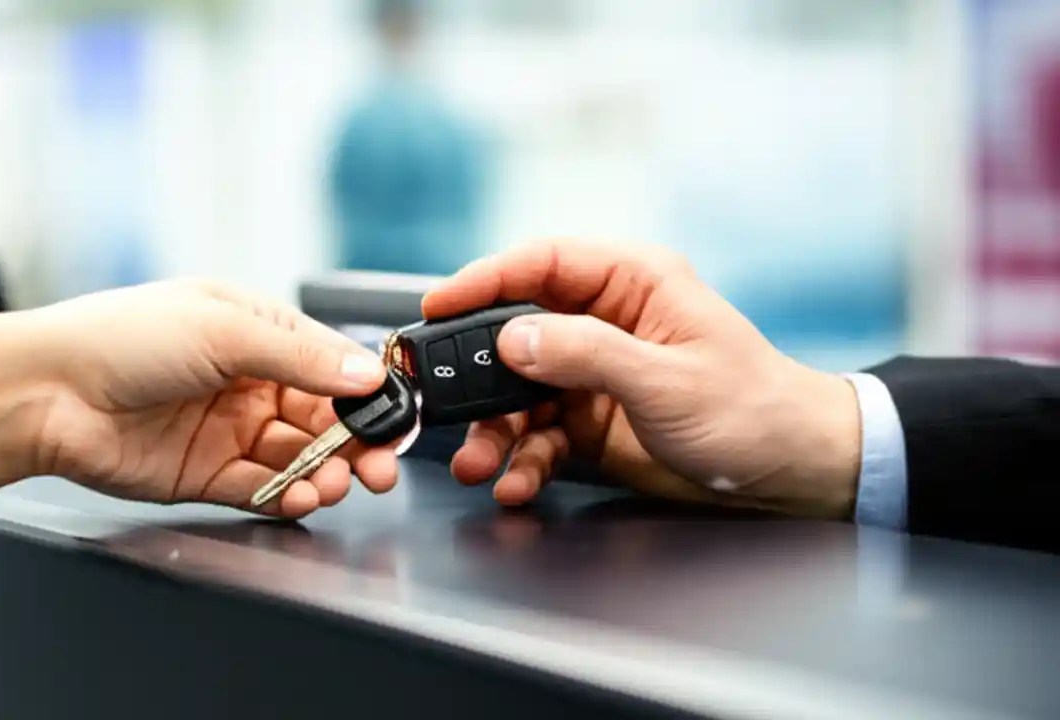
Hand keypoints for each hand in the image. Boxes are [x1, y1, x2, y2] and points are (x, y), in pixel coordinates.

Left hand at [17, 282, 399, 517]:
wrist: (44, 393)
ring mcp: (227, 429)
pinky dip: (288, 496)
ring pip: (299, 457)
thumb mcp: (222, 329)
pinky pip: (262, 488)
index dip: (367, 391)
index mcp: (254, 331)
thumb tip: (366, 372)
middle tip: (377, 467)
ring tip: (334, 483)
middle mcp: (246, 380)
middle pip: (323, 417)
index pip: (330, 363)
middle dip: (355, 443)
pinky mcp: (206, 474)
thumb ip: (300, 357)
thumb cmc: (118, 338)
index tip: (395, 416)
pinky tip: (301, 496)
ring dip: (325, 472)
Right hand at [422, 240, 861, 518]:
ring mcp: (595, 374)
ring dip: (495, 430)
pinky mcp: (593, 421)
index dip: (485, 278)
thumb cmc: (752, 409)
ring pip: (520, 392)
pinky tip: (518, 482)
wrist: (790, 472)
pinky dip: (524, 460)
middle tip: (443, 400)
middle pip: (517, 332)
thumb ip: (586, 355)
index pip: (543, 264)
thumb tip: (513, 339)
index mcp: (632, 284)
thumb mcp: (666, 379)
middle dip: (478, 373)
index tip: (439, 303)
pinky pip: (540, 436)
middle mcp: (606, 323)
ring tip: (481, 463)